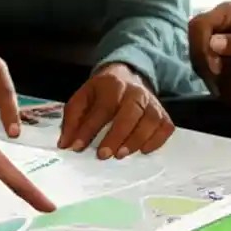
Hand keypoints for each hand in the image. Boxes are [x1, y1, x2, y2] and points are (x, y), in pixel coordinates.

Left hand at [58, 63, 172, 158]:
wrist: (127, 76)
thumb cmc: (101, 93)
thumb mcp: (82, 98)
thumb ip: (72, 120)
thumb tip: (65, 144)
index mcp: (112, 84)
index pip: (102, 108)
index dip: (89, 129)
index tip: (77, 147)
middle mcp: (135, 91)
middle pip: (130, 114)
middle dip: (116, 136)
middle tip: (103, 155)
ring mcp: (152, 102)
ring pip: (150, 121)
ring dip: (136, 140)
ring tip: (121, 155)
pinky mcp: (163, 113)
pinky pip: (165, 127)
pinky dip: (157, 140)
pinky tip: (144, 150)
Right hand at [188, 1, 230, 88]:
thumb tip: (212, 44)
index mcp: (227, 10)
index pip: (200, 24)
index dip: (202, 45)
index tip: (215, 68)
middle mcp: (218, 19)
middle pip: (194, 35)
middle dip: (200, 57)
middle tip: (214, 78)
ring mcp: (216, 32)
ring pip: (195, 47)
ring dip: (202, 64)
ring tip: (216, 82)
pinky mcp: (216, 46)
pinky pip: (202, 56)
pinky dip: (206, 68)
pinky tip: (216, 80)